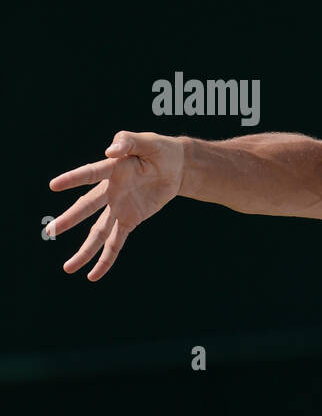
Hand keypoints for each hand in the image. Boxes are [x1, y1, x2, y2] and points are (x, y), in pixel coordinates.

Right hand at [47, 131, 183, 280]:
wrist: (177, 167)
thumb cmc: (159, 150)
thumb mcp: (148, 141)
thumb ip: (128, 141)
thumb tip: (111, 150)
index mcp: (112, 168)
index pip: (91, 173)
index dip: (74, 179)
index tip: (54, 185)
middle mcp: (110, 191)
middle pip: (87, 207)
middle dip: (70, 219)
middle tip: (50, 231)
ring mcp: (118, 207)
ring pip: (97, 232)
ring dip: (84, 251)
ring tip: (68, 268)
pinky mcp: (130, 220)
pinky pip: (116, 242)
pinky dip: (107, 258)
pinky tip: (94, 274)